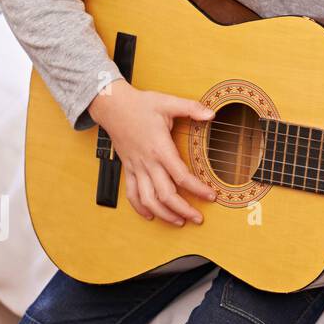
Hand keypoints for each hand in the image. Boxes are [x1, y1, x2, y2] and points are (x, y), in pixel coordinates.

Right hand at [88, 79, 218, 225]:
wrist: (112, 106)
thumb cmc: (140, 104)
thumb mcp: (168, 102)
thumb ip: (191, 108)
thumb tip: (211, 114)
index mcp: (160, 148)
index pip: (181, 176)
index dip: (197, 189)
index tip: (211, 196)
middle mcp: (147, 162)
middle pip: (165, 194)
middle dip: (183, 210)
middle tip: (198, 219)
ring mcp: (136, 167)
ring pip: (147, 199)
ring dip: (163, 214)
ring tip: (179, 222)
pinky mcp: (128, 168)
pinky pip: (131, 193)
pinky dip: (140, 208)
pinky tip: (150, 215)